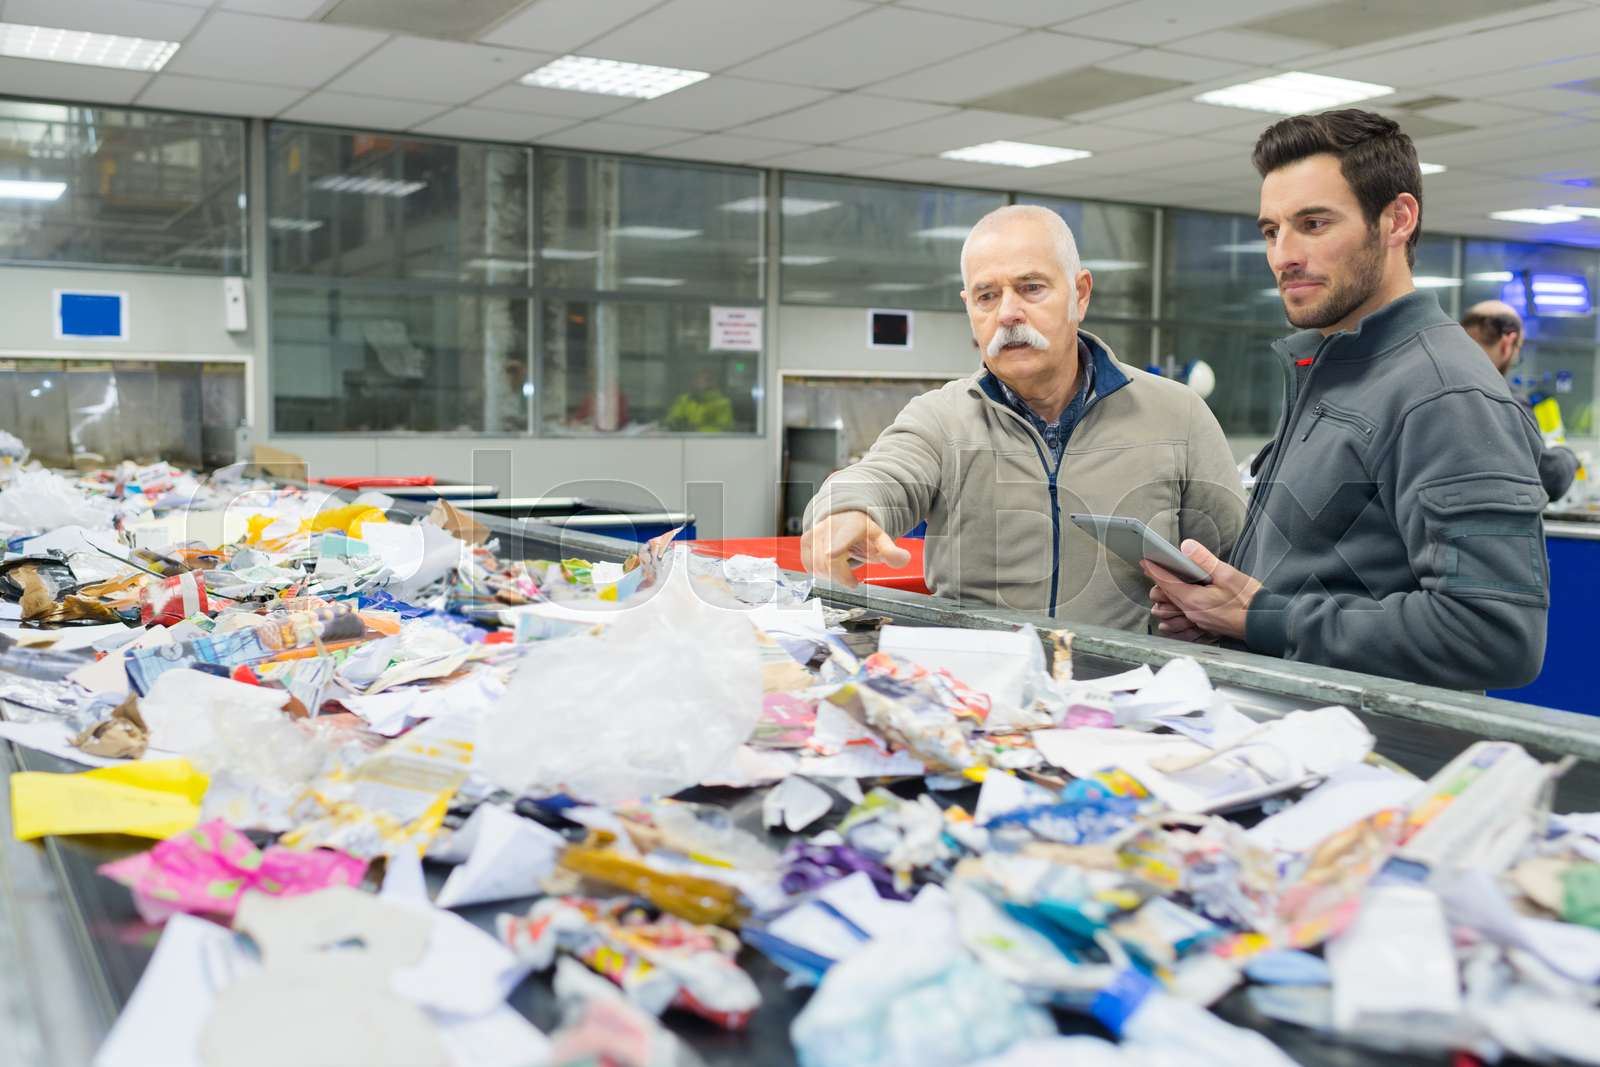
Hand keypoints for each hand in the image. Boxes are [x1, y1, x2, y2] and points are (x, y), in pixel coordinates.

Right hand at [799, 511, 911, 587]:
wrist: (844, 517)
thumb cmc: (863, 532)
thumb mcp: (881, 540)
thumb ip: (892, 552)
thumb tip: (904, 559)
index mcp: (852, 525)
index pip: (843, 536)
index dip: (836, 546)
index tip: (830, 554)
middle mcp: (830, 526)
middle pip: (830, 561)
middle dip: (842, 576)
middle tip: (854, 580)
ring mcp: (815, 532)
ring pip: (818, 566)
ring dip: (832, 577)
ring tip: (843, 570)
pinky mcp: (805, 541)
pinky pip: (809, 566)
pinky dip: (820, 573)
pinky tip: (830, 568)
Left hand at [1141, 540, 1260, 641]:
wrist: (1263, 622)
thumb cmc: (1248, 600)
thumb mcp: (1227, 574)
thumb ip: (1204, 560)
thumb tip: (1185, 546)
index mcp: (1193, 600)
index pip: (1165, 583)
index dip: (1153, 570)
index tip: (1144, 561)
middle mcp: (1191, 612)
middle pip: (1165, 596)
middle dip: (1157, 581)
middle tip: (1153, 567)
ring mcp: (1196, 621)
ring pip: (1172, 607)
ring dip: (1165, 596)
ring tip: (1163, 582)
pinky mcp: (1203, 625)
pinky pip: (1181, 618)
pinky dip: (1175, 608)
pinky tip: (1175, 603)